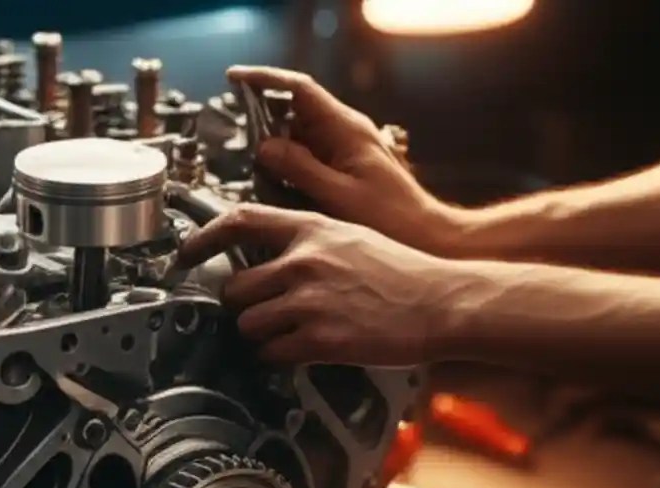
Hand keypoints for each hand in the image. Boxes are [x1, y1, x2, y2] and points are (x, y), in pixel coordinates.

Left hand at [180, 203, 453, 365]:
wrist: (444, 301)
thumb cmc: (403, 273)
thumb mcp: (351, 236)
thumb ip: (308, 241)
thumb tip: (269, 254)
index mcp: (311, 229)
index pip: (239, 221)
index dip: (202, 238)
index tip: (185, 255)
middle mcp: (304, 261)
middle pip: (235, 288)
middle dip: (243, 306)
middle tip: (263, 313)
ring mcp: (310, 300)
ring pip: (247, 324)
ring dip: (259, 334)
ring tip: (289, 333)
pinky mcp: (320, 338)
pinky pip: (271, 353)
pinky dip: (278, 356)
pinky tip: (302, 350)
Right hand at [229, 65, 464, 254]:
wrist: (426, 237)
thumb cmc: (392, 219)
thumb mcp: (338, 195)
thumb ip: (300, 168)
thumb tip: (264, 147)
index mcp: (345, 129)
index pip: (300, 90)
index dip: (264, 80)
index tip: (234, 78)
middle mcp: (344, 133)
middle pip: (293, 111)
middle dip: (263, 121)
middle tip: (237, 141)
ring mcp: (343, 149)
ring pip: (296, 136)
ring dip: (273, 149)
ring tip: (257, 172)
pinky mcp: (341, 168)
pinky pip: (304, 158)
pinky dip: (285, 167)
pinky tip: (276, 187)